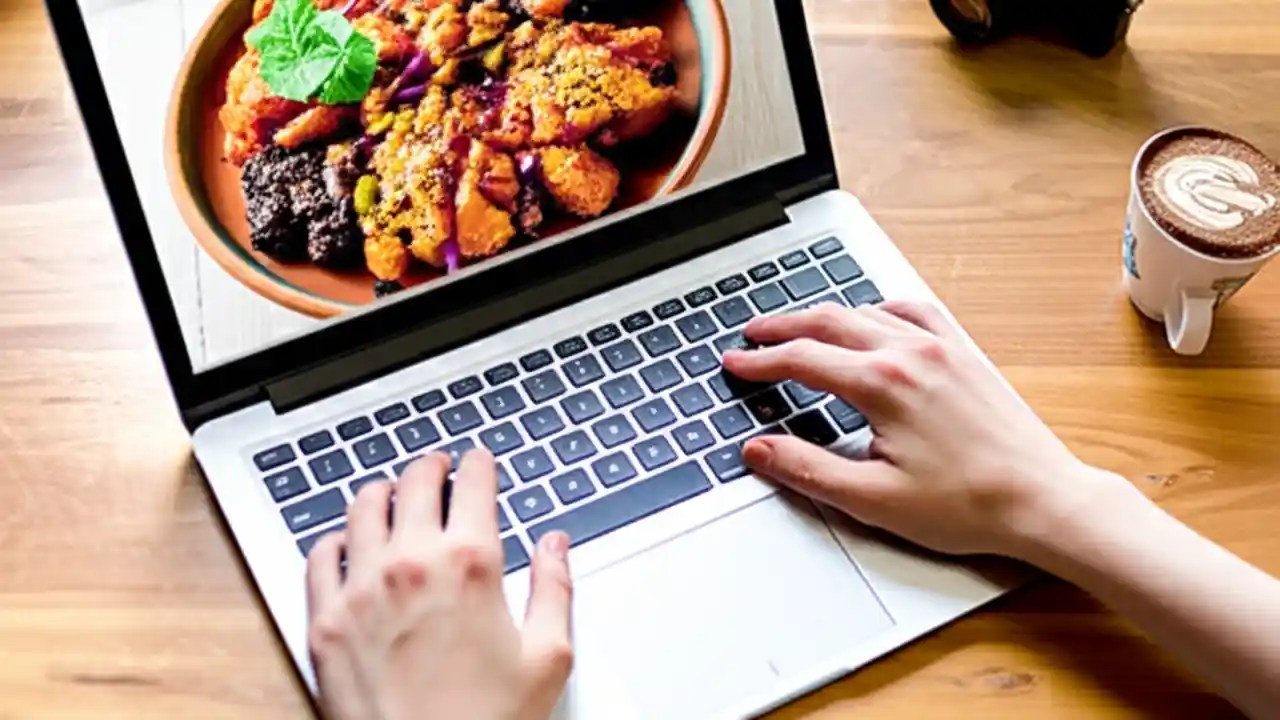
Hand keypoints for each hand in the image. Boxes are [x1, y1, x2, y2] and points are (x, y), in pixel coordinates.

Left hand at [306, 450, 572, 719]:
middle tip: (439, 467)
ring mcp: (360, 590)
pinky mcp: (324, 622)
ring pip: (362, 507)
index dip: (480, 464)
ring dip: (383, 492)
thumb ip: (556, 588)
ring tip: (393, 494)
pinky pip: (319, 556)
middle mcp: (411, 565)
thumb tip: (556, 546)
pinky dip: (335, 539)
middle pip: (415, 482)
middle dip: (431, 466)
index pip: (474, 484)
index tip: (480, 461)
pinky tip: (347, 543)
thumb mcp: (548, 657)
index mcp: (471, 565)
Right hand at [723, 300, 1139, 559]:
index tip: (735, 366)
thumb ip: (807, 469)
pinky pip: (914, 312)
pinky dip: (880, 309)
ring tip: (798, 328)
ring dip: (825, 316)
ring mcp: (942, 348)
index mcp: (882, 385)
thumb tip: (759, 450)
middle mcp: (911, 354)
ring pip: (867, 312)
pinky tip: (872, 318)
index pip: (802, 360)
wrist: (1041, 500)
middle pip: (828, 322)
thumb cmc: (967, 505)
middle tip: (751, 336)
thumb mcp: (872, 499)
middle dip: (782, 327)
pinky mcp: (965, 354)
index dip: (760, 362)